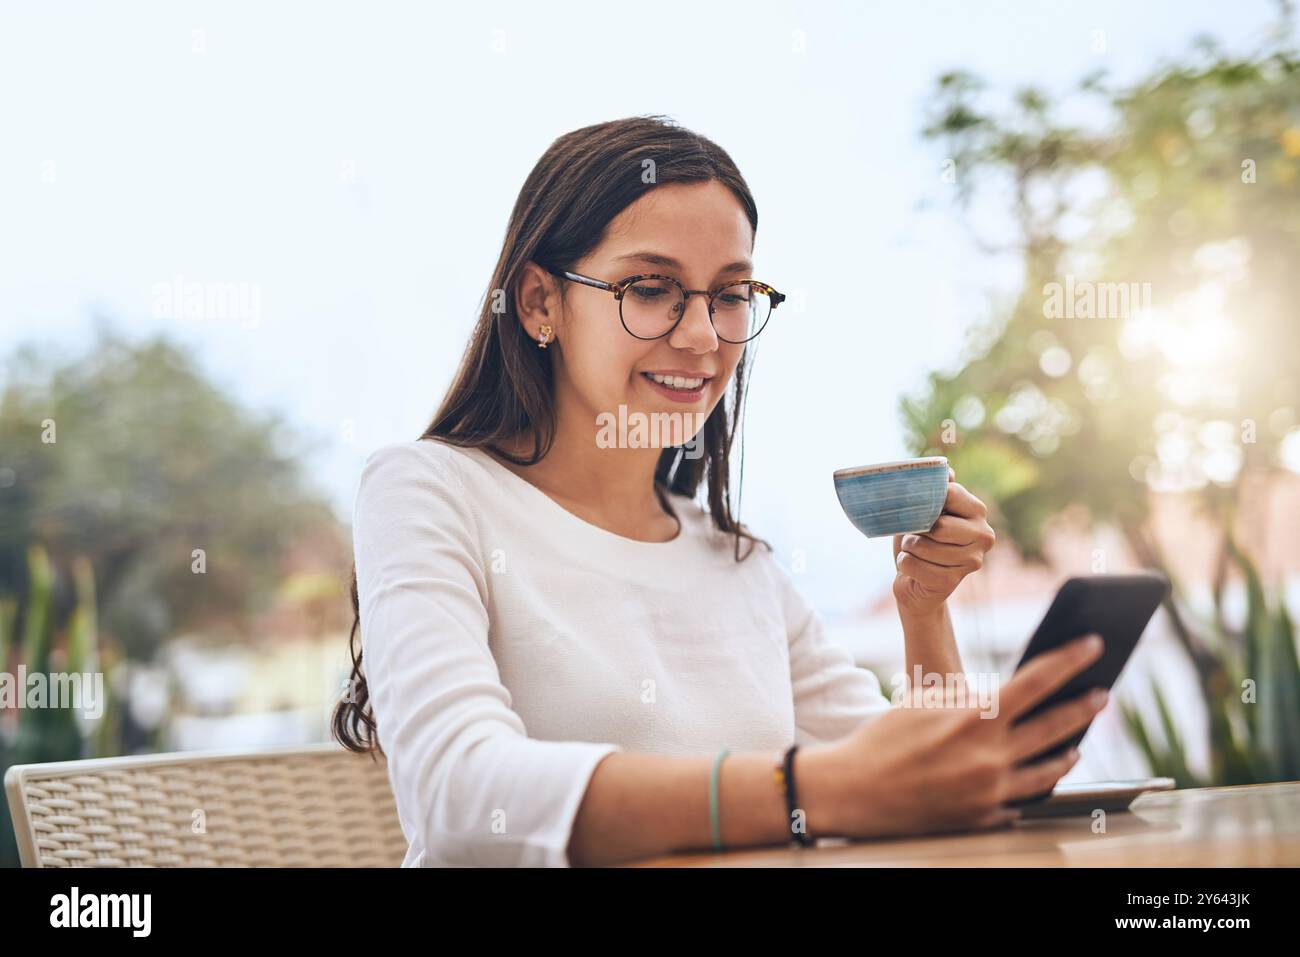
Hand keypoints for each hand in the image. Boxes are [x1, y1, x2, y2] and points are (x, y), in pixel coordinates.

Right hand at [799, 633, 1108, 837]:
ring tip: (1076, 746)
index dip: (1070, 660)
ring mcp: (990, 792)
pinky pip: (1020, 803)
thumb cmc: (884, 739)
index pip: (1037, 681)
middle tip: (1103, 695)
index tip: (1094, 646)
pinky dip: (1029, 788)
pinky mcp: (983, 818)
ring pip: (1049, 771)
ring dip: (1068, 754)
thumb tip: (1006, 693)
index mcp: (975, 718)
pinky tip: (1035, 779)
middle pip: (1056, 727)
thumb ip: (969, 698)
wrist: (854, 790)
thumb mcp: (925, 703)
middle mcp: (990, 756)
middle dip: (1084, 707)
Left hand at [892, 466, 995, 617]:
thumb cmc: (920, 539)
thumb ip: (935, 489)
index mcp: (977, 511)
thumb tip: (947, 471)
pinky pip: (913, 565)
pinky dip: (903, 563)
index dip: (925, 501)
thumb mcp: (924, 510)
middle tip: (914, 534)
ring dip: (907, 547)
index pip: (949, 494)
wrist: (915, 581)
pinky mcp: (953, 581)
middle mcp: (984, 535)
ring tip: (912, 549)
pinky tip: (911, 565)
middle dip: (915, 530)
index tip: (920, 508)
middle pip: (939, 526)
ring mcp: (972, 560)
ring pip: (923, 547)